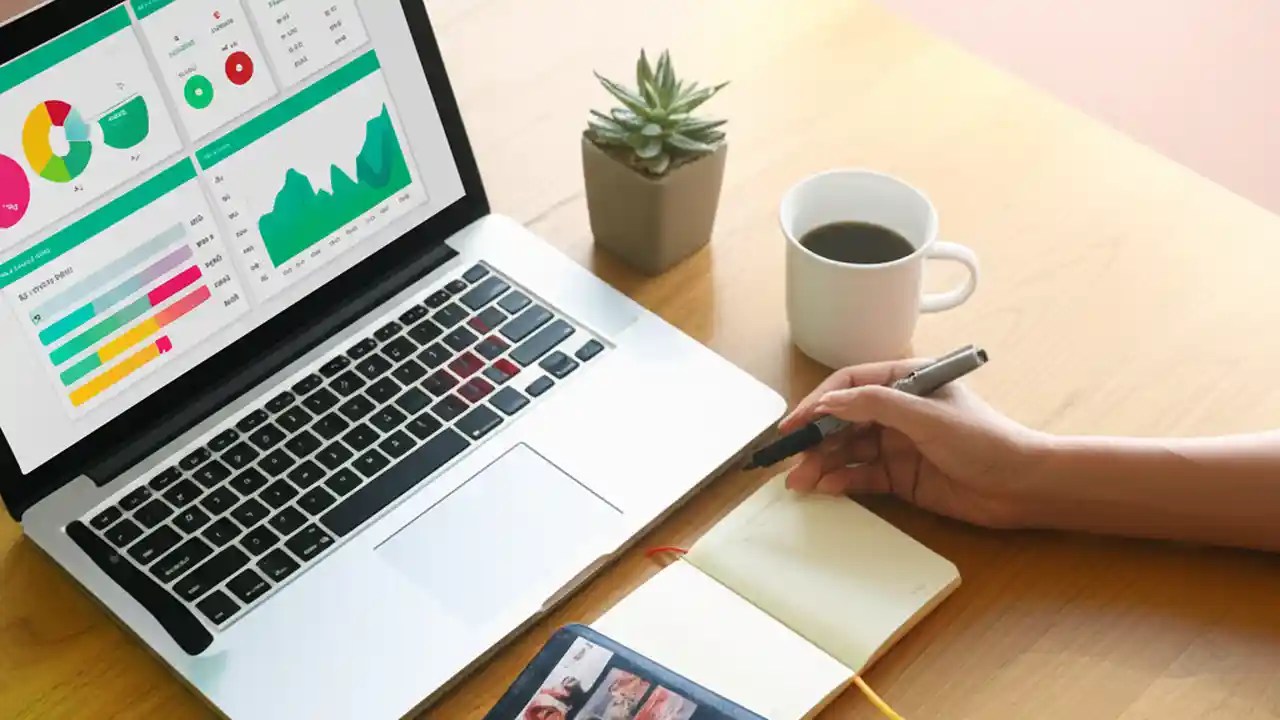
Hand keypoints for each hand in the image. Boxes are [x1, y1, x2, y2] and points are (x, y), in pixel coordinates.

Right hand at [779, 358, 1046, 527]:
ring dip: (822, 464)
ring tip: (800, 482)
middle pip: (843, 420)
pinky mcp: (901, 477)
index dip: (819, 402)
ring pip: (847, 451)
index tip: (795, 423)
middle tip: (791, 459)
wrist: (1023, 487)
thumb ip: (877, 405)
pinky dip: (842, 482)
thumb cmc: (985, 441)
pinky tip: (826, 489)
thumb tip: (830, 401)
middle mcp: (898, 411)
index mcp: (907, 382)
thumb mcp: (928, 415)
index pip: (851, 385)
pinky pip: (862, 476)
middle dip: (815, 439)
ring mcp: (898, 445)